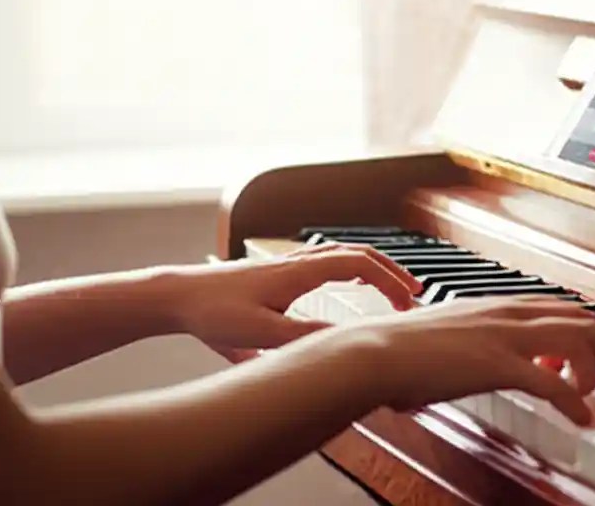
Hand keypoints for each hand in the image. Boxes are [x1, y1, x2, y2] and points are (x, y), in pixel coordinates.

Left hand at [170, 242, 422, 361]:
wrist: (179, 295)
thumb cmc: (213, 313)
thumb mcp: (260, 333)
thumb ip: (303, 338)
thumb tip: (344, 341)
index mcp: (299, 274)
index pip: (359, 265)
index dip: (389, 281)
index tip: (407, 303)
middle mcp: (298, 262)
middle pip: (359, 254)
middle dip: (392, 271)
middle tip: (415, 293)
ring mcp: (290, 264)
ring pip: (344, 254)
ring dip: (374, 268)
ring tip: (395, 287)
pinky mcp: (280, 272)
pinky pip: (329, 260)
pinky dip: (353, 267)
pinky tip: (354, 284)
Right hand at [337, 296, 594, 425]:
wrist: (375, 352)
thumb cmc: (396, 349)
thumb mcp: (441, 334)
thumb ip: (462, 341)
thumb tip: (462, 361)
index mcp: (492, 305)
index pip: (553, 305)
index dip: (574, 330)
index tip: (572, 356)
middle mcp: (506, 312)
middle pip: (579, 314)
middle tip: (588, 377)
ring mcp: (506, 336)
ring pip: (580, 338)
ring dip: (592, 369)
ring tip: (584, 395)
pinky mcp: (501, 365)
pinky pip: (556, 384)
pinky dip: (577, 403)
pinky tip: (581, 419)